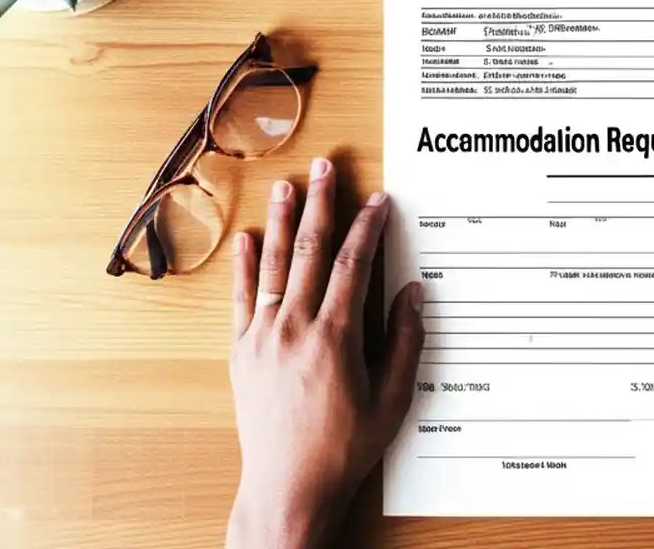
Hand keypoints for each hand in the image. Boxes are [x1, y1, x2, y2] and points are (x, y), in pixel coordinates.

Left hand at [226, 158, 424, 548]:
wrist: (288, 486)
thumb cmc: (344, 449)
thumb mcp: (392, 400)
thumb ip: (404, 343)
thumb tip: (411, 294)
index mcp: (335, 336)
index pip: (353, 265)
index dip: (367, 227)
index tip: (377, 200)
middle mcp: (294, 328)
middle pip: (310, 252)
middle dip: (321, 205)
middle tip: (325, 168)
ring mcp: (263, 337)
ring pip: (273, 266)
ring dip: (282, 222)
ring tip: (287, 186)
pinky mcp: (241, 352)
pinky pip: (242, 298)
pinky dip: (245, 266)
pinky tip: (248, 239)